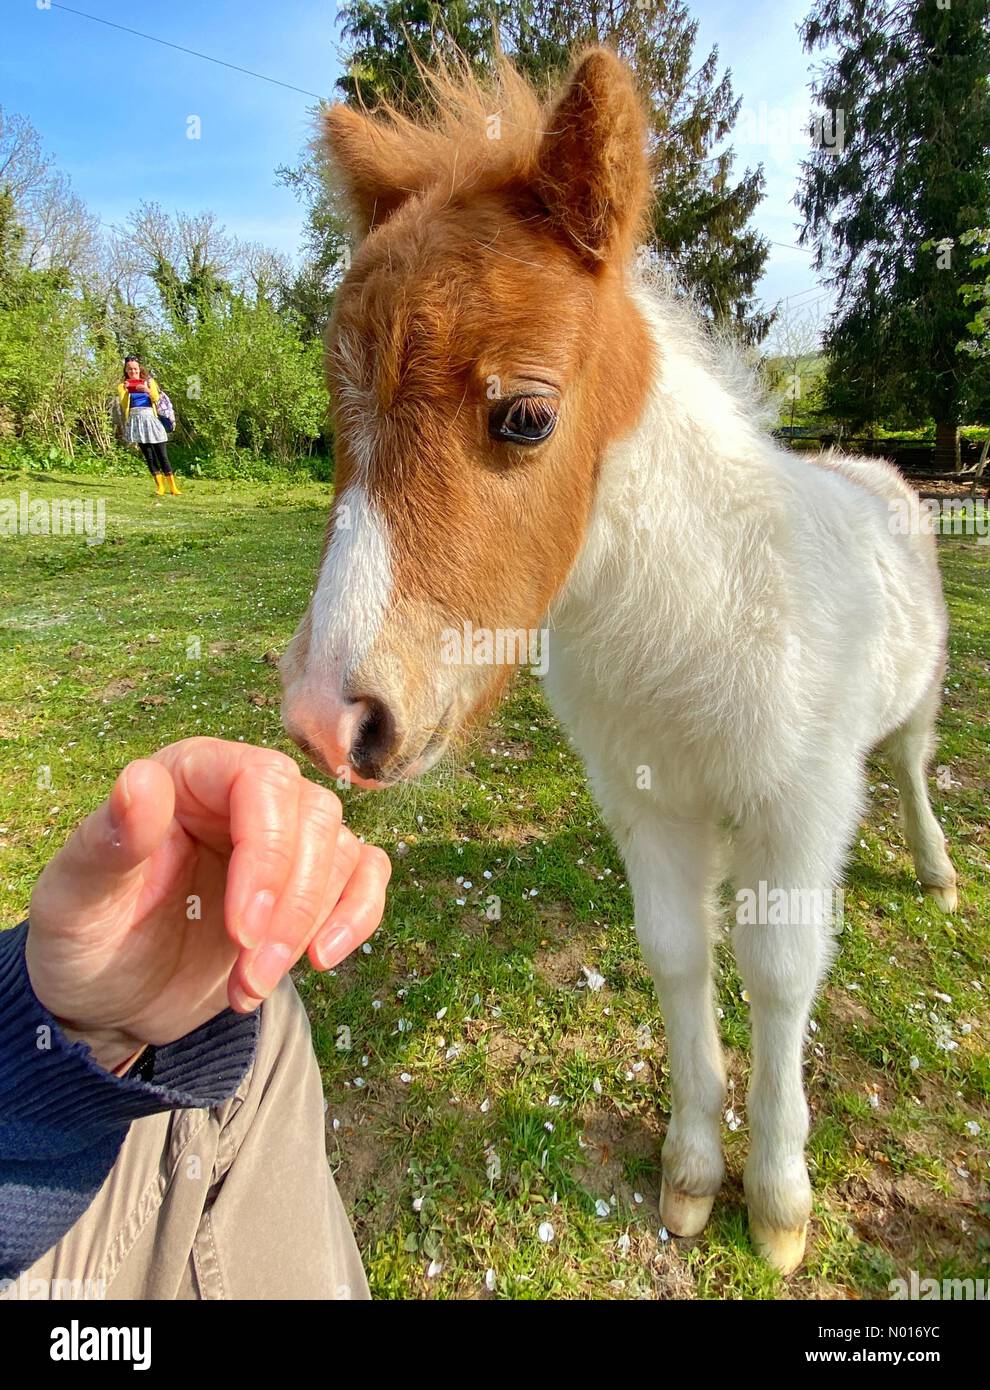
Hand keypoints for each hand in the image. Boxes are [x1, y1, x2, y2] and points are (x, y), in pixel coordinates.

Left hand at [26, 737, 390, 1070]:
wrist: (109, 1000)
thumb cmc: (83, 938)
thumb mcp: (75, 897)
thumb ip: (110, 839)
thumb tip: (140, 779)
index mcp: (190, 776)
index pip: (262, 781)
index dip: (266, 852)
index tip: (241, 928)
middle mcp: (244, 797)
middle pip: (313, 818)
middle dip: (292, 903)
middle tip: (249, 968)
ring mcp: (283, 840)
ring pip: (342, 851)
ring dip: (310, 925)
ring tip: (252, 984)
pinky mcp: (310, 883)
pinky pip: (366, 876)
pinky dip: (358, 916)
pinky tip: (321, 960)